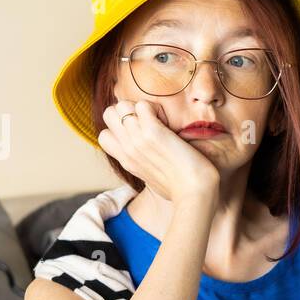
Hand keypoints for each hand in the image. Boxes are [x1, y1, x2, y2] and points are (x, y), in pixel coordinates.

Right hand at [98, 99, 219, 202]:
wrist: (194, 194)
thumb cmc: (182, 190)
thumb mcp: (153, 179)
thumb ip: (145, 166)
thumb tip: (152, 164)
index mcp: (126, 161)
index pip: (105, 135)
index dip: (121, 128)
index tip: (142, 133)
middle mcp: (127, 149)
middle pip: (109, 114)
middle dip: (127, 111)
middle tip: (149, 121)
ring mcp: (137, 140)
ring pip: (122, 105)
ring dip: (142, 107)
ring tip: (160, 121)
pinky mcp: (153, 133)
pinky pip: (143, 104)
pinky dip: (156, 108)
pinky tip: (168, 122)